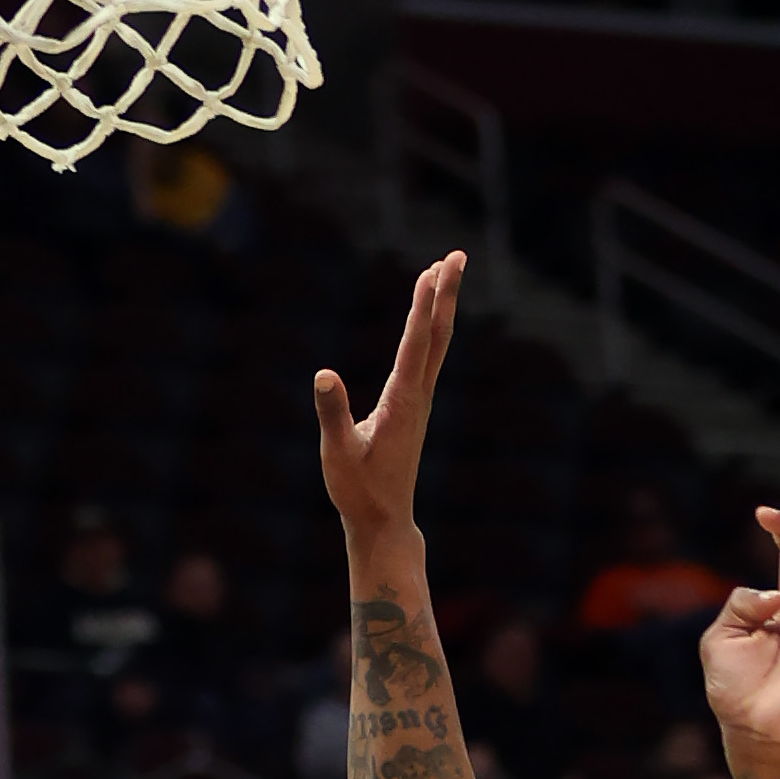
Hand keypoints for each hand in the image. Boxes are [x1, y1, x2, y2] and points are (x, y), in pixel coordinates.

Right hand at [313, 254, 464, 541]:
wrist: (384, 523)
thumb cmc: (359, 492)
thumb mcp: (338, 454)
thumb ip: (332, 414)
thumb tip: (324, 375)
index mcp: (401, 402)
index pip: (416, 344)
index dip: (423, 305)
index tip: (432, 270)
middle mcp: (417, 397)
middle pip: (437, 335)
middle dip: (445, 294)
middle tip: (456, 255)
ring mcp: (418, 403)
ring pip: (435, 345)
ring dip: (439, 307)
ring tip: (441, 273)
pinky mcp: (413, 411)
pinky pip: (426, 360)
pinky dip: (429, 332)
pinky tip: (425, 323)